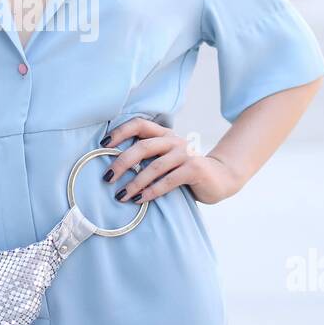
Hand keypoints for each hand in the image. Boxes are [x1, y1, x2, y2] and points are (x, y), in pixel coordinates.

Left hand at [100, 117, 239, 205]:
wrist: (220, 178)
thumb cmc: (184, 171)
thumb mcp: (165, 159)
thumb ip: (148, 158)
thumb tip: (113, 168)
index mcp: (164, 134)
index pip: (139, 124)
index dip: (120, 132)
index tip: (103, 145)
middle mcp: (174, 140)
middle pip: (142, 146)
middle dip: (121, 163)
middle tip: (107, 178)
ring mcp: (185, 153)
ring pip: (154, 166)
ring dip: (135, 182)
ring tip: (121, 195)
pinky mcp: (194, 169)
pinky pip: (168, 180)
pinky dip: (152, 191)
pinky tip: (140, 200)